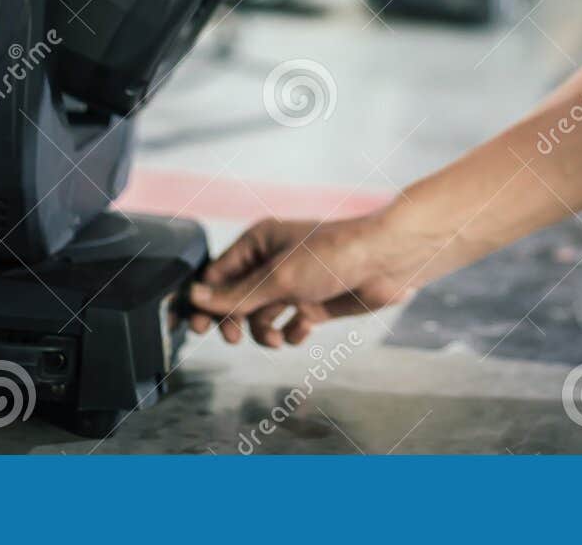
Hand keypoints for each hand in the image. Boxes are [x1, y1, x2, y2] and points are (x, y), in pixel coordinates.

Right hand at [187, 213, 424, 347]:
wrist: (387, 262)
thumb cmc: (335, 255)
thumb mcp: (279, 278)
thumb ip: (236, 295)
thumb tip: (194, 298)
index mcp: (258, 243)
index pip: (217, 276)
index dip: (206, 303)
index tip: (199, 330)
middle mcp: (272, 262)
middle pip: (236, 299)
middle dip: (234, 320)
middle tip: (234, 337)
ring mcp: (293, 284)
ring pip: (261, 316)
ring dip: (263, 331)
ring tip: (275, 338)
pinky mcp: (313, 302)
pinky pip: (288, 324)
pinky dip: (290, 333)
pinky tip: (300, 331)